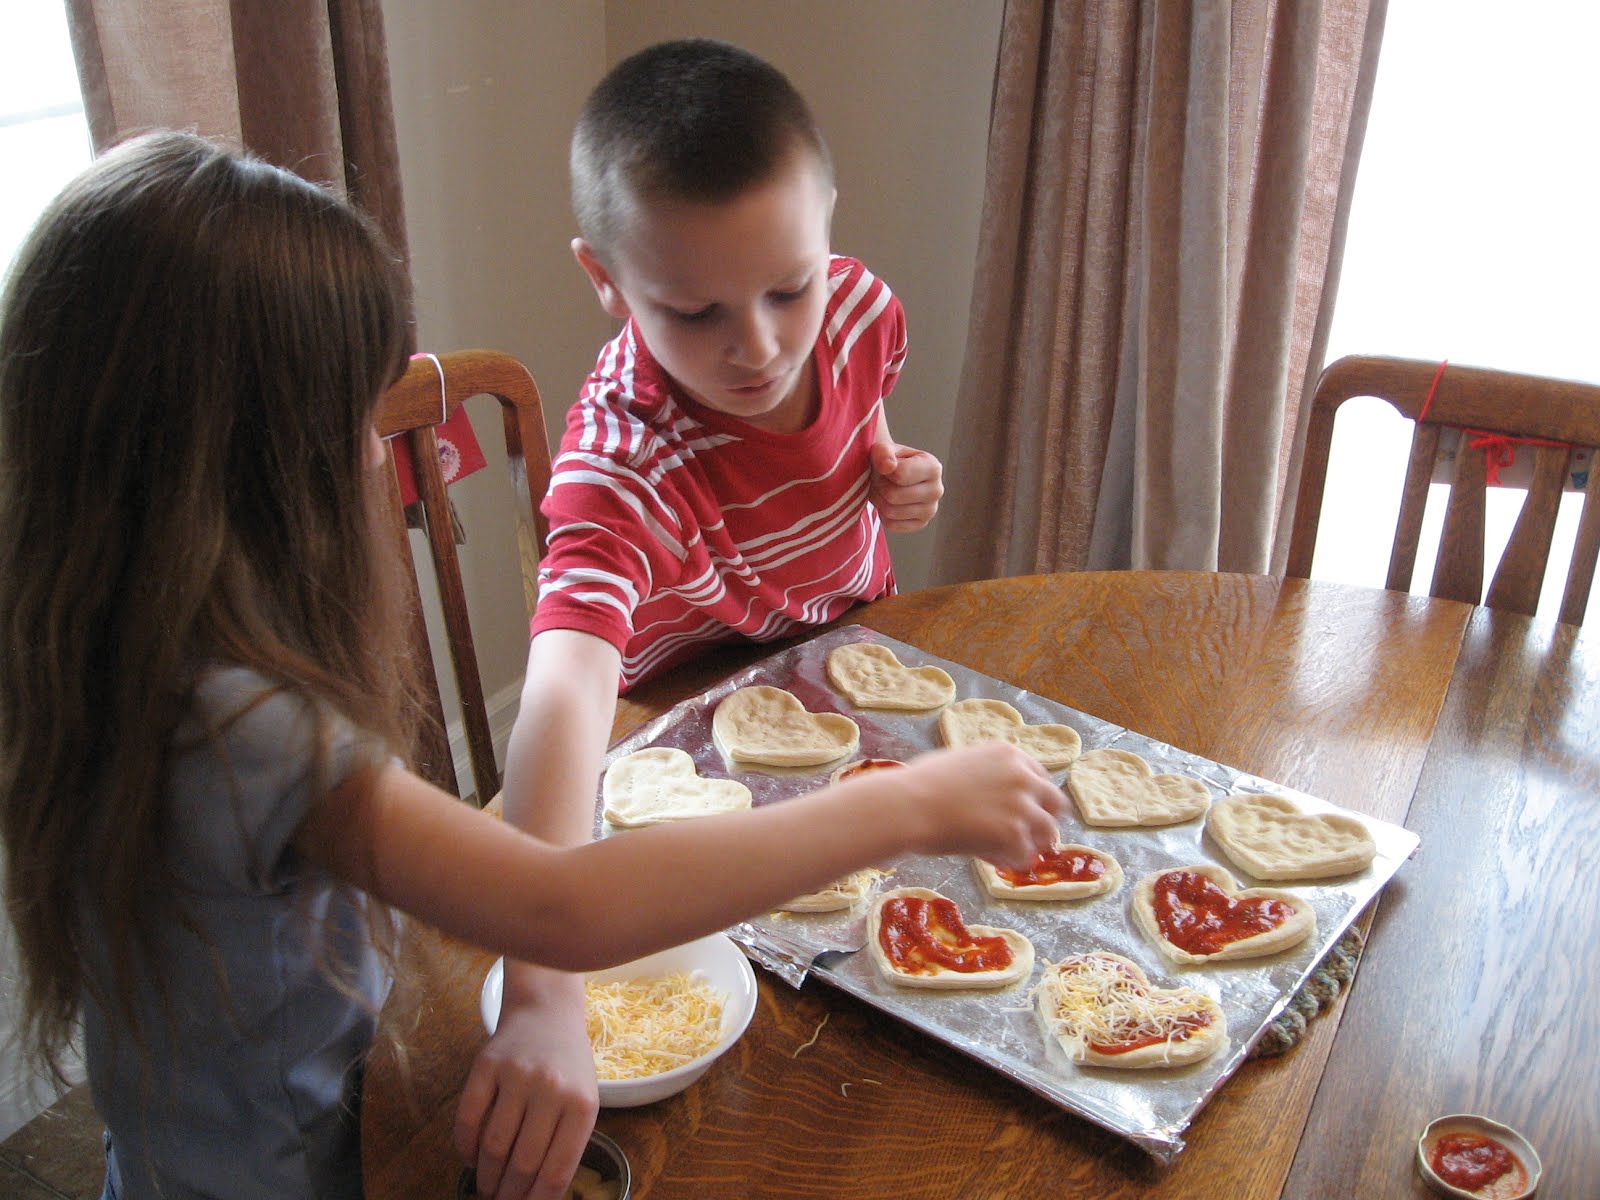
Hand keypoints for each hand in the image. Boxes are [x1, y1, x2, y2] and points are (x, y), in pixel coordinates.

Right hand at [454, 970, 597, 1199]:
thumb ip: (567, 1140)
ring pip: (494, 1145)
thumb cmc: (568, 1064)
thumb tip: (541, 1193)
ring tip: (487, 1187)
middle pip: (523, 1161)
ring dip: (487, 1176)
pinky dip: (466, 1146)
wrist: (546, 1012)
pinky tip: (471, 1158)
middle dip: (510, 1193)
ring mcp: (517, 1076)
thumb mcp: (583, 1098)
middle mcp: (551, 1090)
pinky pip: (468, 1117)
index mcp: (582, 1104)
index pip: (557, 1169)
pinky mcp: (486, 1065)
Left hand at [868, 441, 943, 532]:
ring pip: (891, 511)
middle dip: (880, 488)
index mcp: (933, 467)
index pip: (901, 474)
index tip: (886, 467)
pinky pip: (892, 525)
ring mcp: (930, 510)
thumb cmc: (889, 460)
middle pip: (894, 495)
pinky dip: (884, 515)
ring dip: (880, 501)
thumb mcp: (883, 448)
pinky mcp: (921, 524)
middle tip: (881, 481)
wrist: (890, 475)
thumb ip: (883, 452)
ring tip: (884, 491)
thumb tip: (888, 466)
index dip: (884, 471)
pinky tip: (889, 504)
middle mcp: (937, 490)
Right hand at [895, 743, 1063, 866]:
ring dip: (1032, 844)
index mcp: (1009, 755)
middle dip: (1045, 820)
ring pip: (1047, 832)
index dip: (1033, 798)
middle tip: (1032, 837)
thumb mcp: (959, 762)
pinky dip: (1010, 862)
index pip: (1040, 777)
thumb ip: (984, 774)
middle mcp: (1022, 776)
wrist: (908, 805)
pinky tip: (991, 861)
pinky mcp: (1014, 834)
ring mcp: (1021, 805)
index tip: (1026, 812)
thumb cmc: (918, 784)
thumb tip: (987, 794)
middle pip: (1055, 802)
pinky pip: (1024, 856)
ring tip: (1012, 854)